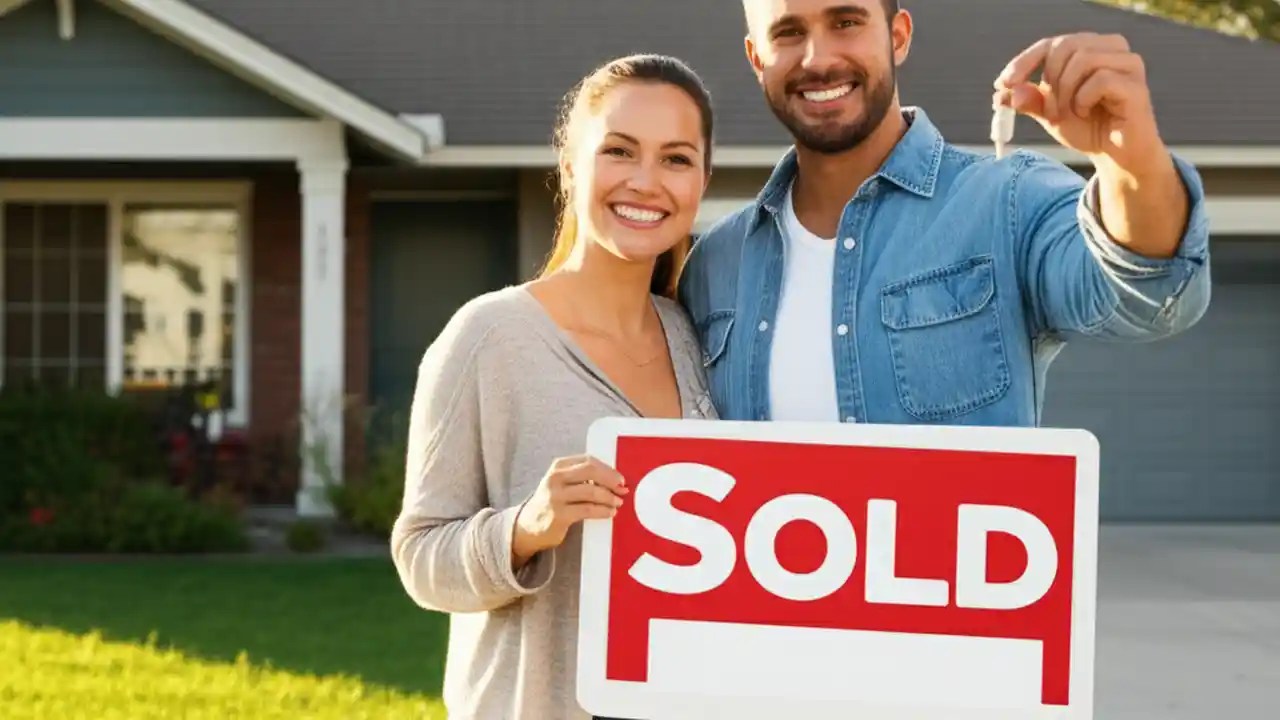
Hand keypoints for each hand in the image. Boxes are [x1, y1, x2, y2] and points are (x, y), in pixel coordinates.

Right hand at [512, 455, 627, 565]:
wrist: (528, 526)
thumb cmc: (552, 502)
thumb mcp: (561, 483)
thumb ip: (582, 477)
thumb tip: (614, 480)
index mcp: (558, 466)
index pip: (588, 460)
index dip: (608, 469)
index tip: (620, 478)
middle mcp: (555, 478)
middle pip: (590, 471)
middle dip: (611, 480)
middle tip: (623, 489)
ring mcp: (556, 496)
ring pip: (591, 491)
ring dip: (609, 497)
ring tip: (618, 502)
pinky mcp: (559, 515)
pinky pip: (587, 510)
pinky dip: (603, 511)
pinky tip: (610, 513)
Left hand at [994, 33, 1167, 174]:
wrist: (1115, 155)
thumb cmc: (1087, 128)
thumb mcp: (1050, 114)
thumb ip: (1029, 100)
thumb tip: (1001, 93)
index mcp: (1090, 48)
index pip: (1051, 44)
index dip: (1024, 61)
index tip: (1003, 84)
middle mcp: (1111, 48)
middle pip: (1065, 46)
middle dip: (1049, 81)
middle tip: (1048, 111)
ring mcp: (1128, 64)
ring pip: (1082, 59)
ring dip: (1065, 92)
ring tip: (1068, 113)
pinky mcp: (1136, 85)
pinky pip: (1100, 80)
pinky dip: (1083, 99)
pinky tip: (1087, 112)